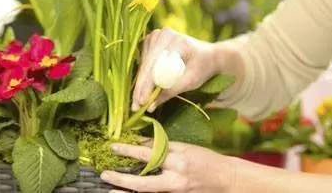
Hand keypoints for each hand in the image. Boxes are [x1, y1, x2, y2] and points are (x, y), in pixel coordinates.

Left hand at [101, 141, 232, 192]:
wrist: (226, 180)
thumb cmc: (207, 160)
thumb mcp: (186, 148)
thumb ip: (164, 146)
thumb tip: (142, 143)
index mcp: (178, 160)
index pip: (149, 154)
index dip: (129, 150)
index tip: (114, 146)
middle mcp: (175, 178)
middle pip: (143, 182)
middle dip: (122, 179)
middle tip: (105, 174)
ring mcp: (175, 192)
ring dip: (126, 191)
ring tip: (110, 190)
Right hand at [132, 28, 218, 111]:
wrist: (208, 55)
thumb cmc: (202, 67)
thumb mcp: (190, 81)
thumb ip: (170, 92)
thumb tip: (150, 106)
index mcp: (177, 41)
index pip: (157, 65)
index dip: (148, 85)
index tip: (142, 102)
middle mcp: (164, 34)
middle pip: (147, 65)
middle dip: (140, 87)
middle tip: (135, 106)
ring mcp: (156, 36)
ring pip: (143, 64)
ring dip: (140, 83)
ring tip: (139, 101)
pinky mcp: (151, 41)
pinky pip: (143, 62)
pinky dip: (143, 77)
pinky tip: (143, 90)